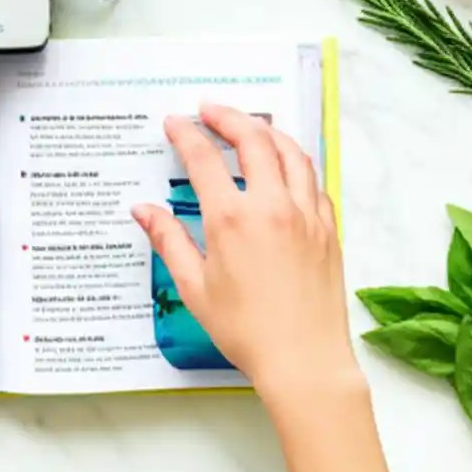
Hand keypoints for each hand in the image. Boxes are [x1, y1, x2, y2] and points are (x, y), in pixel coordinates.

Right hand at [132, 103, 356, 389]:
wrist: (305, 361)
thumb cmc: (246, 331)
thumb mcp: (194, 287)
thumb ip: (168, 240)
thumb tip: (143, 210)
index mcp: (231, 219)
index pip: (204, 158)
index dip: (186, 133)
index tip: (175, 122)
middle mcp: (272, 206)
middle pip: (252, 138)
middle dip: (228, 116)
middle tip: (210, 110)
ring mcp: (305, 214)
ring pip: (290, 151)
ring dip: (267, 130)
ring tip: (250, 125)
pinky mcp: (328, 228)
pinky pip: (313, 180)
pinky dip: (296, 162)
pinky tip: (286, 166)